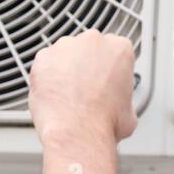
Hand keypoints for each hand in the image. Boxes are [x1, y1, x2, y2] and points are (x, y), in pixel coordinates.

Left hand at [28, 30, 138, 146]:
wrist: (78, 132)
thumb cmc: (104, 123)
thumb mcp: (130, 111)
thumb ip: (123, 98)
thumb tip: (119, 106)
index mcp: (119, 48)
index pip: (114, 50)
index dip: (109, 69)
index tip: (105, 81)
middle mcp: (93, 41)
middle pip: (88, 48)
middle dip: (86, 66)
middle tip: (86, 90)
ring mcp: (65, 47)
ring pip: (65, 55)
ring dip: (66, 70)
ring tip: (68, 95)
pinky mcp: (43, 57)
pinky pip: (45, 64)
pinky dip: (47, 77)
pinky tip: (54, 95)